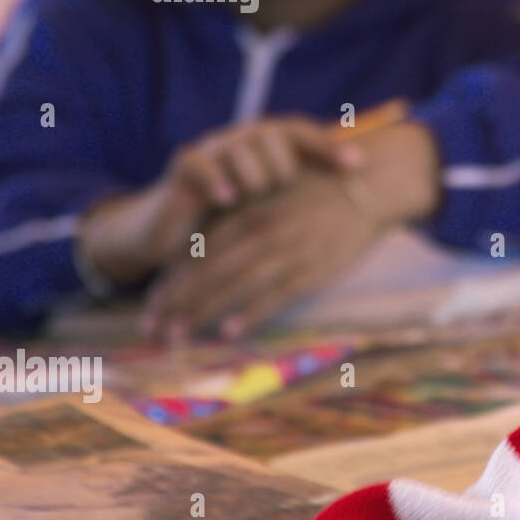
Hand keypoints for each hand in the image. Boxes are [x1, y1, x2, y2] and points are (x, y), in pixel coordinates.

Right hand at [77, 115, 362, 286]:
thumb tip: (362, 187)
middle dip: (283, 165)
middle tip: (281, 190)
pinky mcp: (182, 167)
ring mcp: (211, 150)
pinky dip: (217, 180)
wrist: (176, 233)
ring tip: (253, 199)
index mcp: (267, 145)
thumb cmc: (236, 221)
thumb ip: (308, 194)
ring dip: (253, 175)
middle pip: (272, 134)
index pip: (301, 132)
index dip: (329, 146)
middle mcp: (241, 140)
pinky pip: (202, 163)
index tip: (358, 166)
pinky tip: (229, 200)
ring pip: (241, 145)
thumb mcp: (275, 209)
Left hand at [141, 119, 439, 341]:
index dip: (173, 280)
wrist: (369, 183)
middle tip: (150, 330)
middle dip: (176, 302)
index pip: (200, 251)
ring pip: (234, 285)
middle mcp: (261, 231)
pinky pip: (276, 294)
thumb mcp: (272, 193)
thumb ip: (242, 216)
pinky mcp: (313, 267)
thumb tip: (207, 245)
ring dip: (202, 312)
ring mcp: (286, 250)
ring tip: (176, 337)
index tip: (152, 306)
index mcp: (248, 212)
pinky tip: (228, 331)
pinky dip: (251, 312)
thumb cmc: (318, 188)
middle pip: (208, 271)